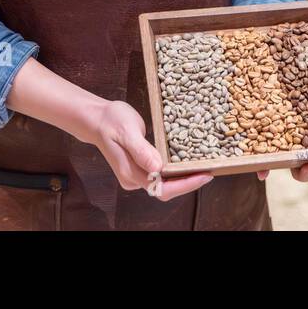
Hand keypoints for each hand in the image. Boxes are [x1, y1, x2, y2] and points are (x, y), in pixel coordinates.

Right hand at [79, 98, 211, 200]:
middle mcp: (134, 178)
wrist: (98, 119)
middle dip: (189, 182)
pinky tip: (188, 159)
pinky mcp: (140, 167)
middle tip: (209, 170)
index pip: (162, 188)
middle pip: (166, 189)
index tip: (204, 176)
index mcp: (131, 173)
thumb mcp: (127, 131)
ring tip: (203, 166)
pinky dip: (176, 169)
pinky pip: (161, 173)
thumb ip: (142, 151)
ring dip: (184, 177)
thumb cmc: (111, 121)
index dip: (185, 185)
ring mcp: (137, 174)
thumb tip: (158, 168)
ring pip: (165, 183)